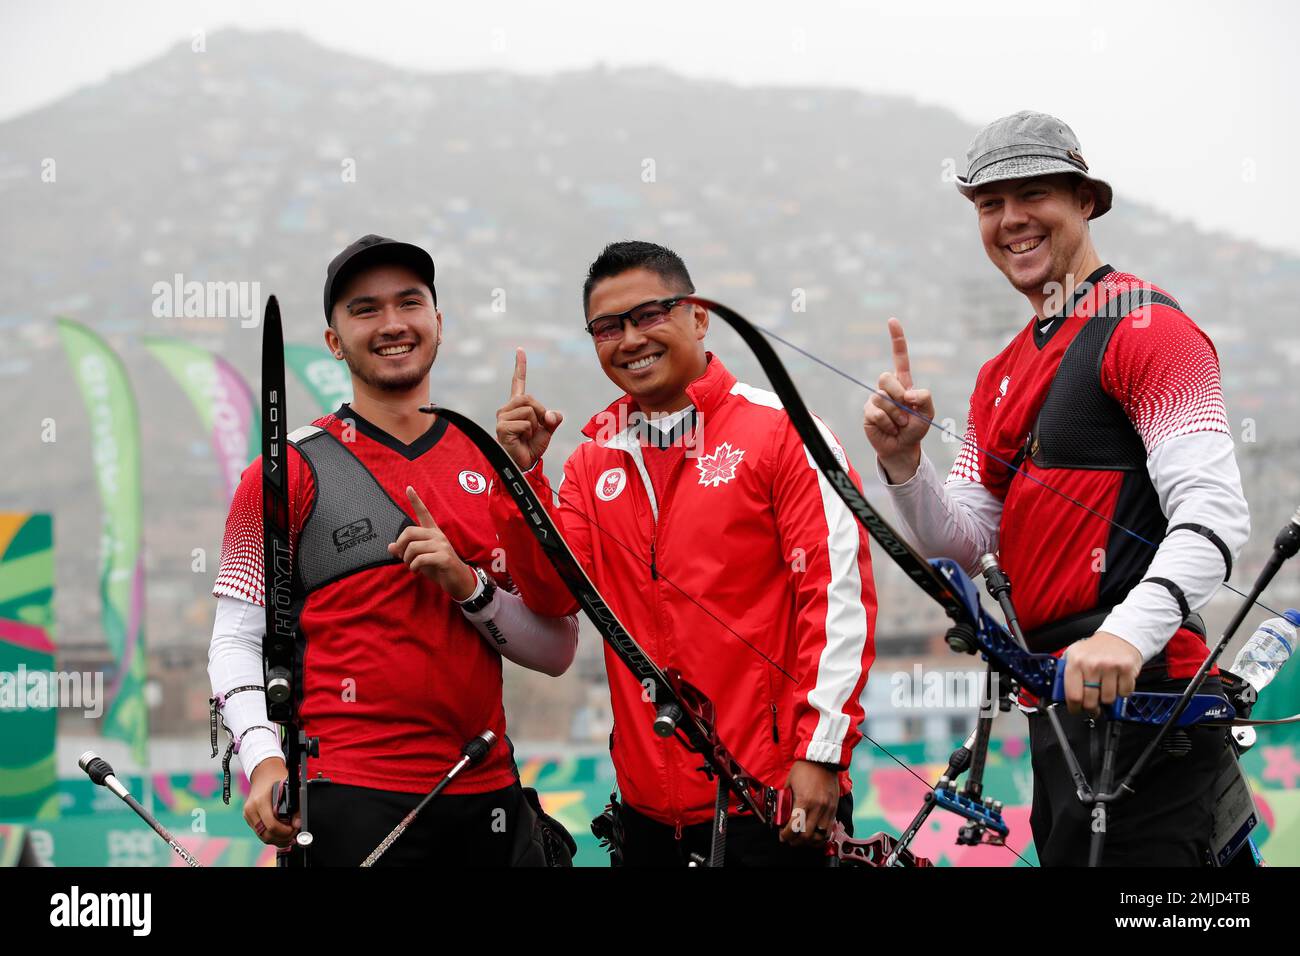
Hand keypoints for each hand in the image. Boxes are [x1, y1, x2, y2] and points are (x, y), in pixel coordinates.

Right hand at [244, 757, 298, 847]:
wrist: (264, 773)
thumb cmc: (278, 779)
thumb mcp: (290, 789)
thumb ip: (296, 807)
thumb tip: (297, 824)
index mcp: (260, 801)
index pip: (272, 825)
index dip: (285, 831)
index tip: (294, 830)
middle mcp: (251, 808)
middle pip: (266, 834)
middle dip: (281, 838)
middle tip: (293, 835)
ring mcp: (248, 813)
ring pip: (262, 836)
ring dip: (276, 839)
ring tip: (288, 836)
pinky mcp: (248, 817)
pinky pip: (259, 832)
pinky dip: (270, 835)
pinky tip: (280, 833)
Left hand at [388, 486, 476, 600]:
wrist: (458, 581)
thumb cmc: (438, 568)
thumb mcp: (420, 559)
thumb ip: (406, 551)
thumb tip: (390, 547)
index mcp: (432, 533)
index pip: (424, 513)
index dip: (415, 501)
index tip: (408, 488)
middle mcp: (437, 535)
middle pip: (409, 531)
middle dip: (401, 546)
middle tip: (403, 558)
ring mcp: (442, 546)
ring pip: (413, 547)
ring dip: (407, 560)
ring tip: (412, 567)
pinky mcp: (444, 557)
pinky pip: (420, 559)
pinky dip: (414, 567)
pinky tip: (417, 571)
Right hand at [496, 347, 563, 469]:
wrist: (523, 465)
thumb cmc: (532, 447)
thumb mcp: (548, 430)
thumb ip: (553, 419)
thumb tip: (552, 415)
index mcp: (517, 406)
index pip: (518, 382)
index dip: (520, 366)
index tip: (520, 350)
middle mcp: (507, 408)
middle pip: (530, 399)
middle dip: (541, 414)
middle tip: (536, 429)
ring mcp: (502, 417)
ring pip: (529, 411)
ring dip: (535, 425)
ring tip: (527, 436)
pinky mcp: (502, 427)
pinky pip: (526, 423)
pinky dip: (530, 433)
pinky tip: (521, 440)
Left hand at [780, 759, 839, 847]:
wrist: (823, 759)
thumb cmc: (804, 768)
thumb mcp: (789, 783)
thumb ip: (786, 800)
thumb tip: (781, 814)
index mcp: (804, 801)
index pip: (794, 827)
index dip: (786, 835)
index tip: (782, 836)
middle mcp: (818, 807)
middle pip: (807, 836)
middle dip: (796, 841)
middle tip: (790, 839)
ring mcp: (828, 809)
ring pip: (820, 836)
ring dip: (809, 841)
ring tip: (802, 839)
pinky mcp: (834, 809)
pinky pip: (829, 829)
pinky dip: (820, 836)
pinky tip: (814, 835)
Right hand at [863, 318, 934, 482]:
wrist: (903, 447)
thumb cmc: (916, 428)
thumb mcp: (929, 412)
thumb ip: (924, 397)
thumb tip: (907, 393)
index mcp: (904, 382)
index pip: (899, 357)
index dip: (896, 339)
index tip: (892, 320)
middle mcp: (888, 388)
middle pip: (886, 377)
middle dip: (898, 394)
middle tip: (906, 411)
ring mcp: (876, 399)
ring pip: (883, 398)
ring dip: (896, 415)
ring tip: (900, 424)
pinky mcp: (868, 412)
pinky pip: (877, 412)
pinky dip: (888, 423)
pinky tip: (890, 429)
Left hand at [1063, 631, 1141, 715]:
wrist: (1119, 637)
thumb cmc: (1095, 649)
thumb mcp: (1074, 655)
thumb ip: (1066, 673)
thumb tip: (1060, 694)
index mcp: (1075, 661)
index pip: (1073, 695)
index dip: (1074, 707)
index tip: (1076, 710)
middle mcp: (1092, 663)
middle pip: (1090, 701)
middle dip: (1091, 707)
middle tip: (1093, 705)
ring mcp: (1110, 666)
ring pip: (1108, 699)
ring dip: (1107, 698)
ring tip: (1105, 688)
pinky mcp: (1126, 669)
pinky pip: (1123, 693)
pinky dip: (1121, 692)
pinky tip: (1117, 682)